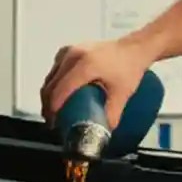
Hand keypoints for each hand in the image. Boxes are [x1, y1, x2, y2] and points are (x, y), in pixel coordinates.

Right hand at [40, 37, 155, 128]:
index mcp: (86, 65)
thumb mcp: (122, 94)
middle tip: (53, 121)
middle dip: (48, 106)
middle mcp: (74, 55)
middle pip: (50, 84)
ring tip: (54, 111)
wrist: (134, 48)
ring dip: (48, 95)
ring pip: (50, 76)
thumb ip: (112, 115)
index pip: (60, 90)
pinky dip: (53, 83)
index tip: (55, 124)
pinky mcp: (70, 50)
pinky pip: (55, 69)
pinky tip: (58, 94)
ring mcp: (70, 50)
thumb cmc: (129, 68)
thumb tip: (103, 134)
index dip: (53, 110)